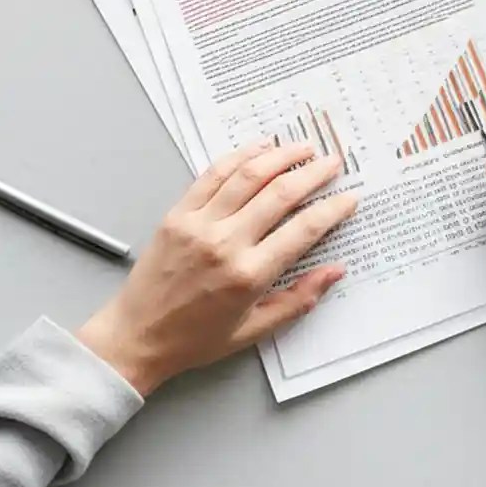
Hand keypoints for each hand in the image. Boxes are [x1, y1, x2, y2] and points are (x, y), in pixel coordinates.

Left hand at [76, 141, 357, 395]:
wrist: (136, 336)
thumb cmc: (195, 339)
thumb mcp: (254, 331)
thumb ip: (298, 299)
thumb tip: (335, 271)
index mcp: (248, 275)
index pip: (303, 230)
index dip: (332, 210)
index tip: (349, 198)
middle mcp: (225, 243)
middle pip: (280, 194)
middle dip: (313, 173)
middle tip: (333, 162)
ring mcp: (199, 224)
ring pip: (247, 175)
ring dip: (280, 155)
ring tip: (302, 147)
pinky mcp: (177, 214)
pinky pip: (212, 175)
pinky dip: (238, 156)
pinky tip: (258, 149)